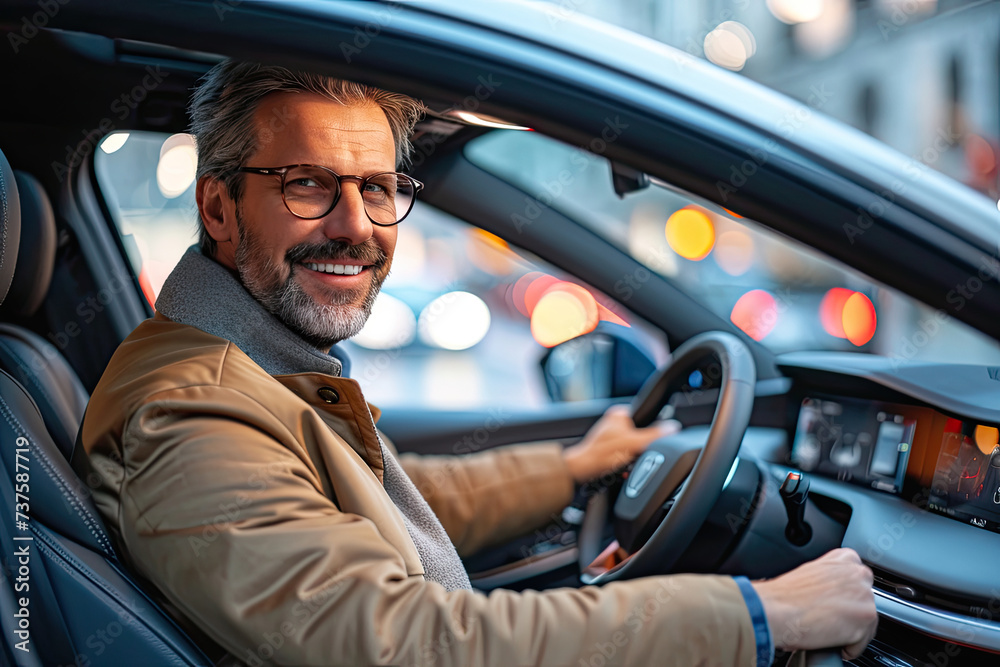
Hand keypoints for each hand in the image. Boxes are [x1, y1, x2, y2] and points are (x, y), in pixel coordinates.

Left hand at [562, 404, 679, 483]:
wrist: (581, 472)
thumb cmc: (600, 455)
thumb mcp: (634, 443)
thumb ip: (654, 435)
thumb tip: (673, 427)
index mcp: (620, 414)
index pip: (646, 417)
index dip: (651, 431)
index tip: (651, 442)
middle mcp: (614, 424)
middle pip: (640, 437)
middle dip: (640, 450)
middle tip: (635, 457)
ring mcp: (610, 438)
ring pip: (633, 449)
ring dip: (632, 461)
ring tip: (626, 465)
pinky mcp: (607, 452)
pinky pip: (625, 458)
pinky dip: (625, 466)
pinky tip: (622, 471)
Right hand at [751, 548, 877, 659]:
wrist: (776, 608)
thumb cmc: (784, 594)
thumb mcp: (811, 572)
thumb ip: (831, 577)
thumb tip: (836, 593)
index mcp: (846, 559)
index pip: (860, 581)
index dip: (846, 597)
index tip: (836, 604)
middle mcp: (860, 574)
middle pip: (865, 602)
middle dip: (851, 613)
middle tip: (830, 619)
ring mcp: (865, 597)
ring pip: (867, 624)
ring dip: (850, 631)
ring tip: (827, 631)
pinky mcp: (865, 620)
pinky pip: (861, 643)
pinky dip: (848, 648)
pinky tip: (830, 641)